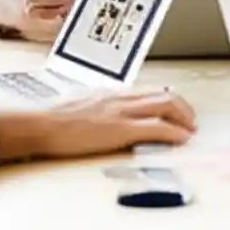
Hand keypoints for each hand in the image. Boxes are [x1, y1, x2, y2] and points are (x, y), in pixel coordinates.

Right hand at [12, 89, 196, 159]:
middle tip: (190, 120)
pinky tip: (181, 138)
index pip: (149, 90)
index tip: (175, 108)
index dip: (167, 99)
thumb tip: (102, 112)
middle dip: (183, 107)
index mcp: (111, 92)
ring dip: (183, 118)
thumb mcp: (80, 104)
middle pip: (163, 94)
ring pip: (165, 106)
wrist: (40, 123)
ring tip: (189, 130)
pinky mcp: (120, 129)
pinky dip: (174, 132)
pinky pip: (156, 127)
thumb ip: (97, 106)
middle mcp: (120, 97)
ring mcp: (121, 112)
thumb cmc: (53, 118)